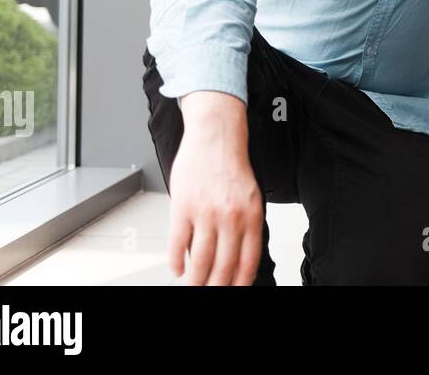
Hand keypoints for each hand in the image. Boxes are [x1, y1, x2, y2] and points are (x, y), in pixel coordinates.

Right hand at [167, 92, 264, 284]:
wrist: (216, 136)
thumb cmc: (231, 166)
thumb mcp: (250, 197)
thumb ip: (245, 226)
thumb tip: (235, 259)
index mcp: (252, 216)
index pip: (248, 263)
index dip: (239, 284)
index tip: (233, 291)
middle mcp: (231, 217)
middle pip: (223, 268)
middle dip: (215, 288)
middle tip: (208, 292)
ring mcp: (207, 213)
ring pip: (200, 262)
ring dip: (194, 281)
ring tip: (191, 287)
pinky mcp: (183, 207)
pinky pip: (178, 244)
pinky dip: (176, 262)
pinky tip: (177, 268)